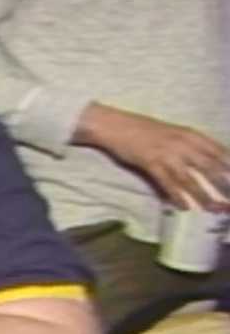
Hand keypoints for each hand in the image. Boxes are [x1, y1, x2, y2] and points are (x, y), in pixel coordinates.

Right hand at [77, 104, 229, 210]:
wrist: (115, 125)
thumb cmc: (144, 130)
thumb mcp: (174, 134)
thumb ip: (191, 147)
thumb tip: (209, 165)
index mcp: (191, 135)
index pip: (220, 152)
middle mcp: (182, 143)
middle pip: (210, 167)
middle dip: (224, 185)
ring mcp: (166, 153)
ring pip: (190, 178)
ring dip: (204, 195)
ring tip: (215, 208)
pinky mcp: (150, 162)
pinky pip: (167, 182)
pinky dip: (176, 195)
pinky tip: (184, 207)